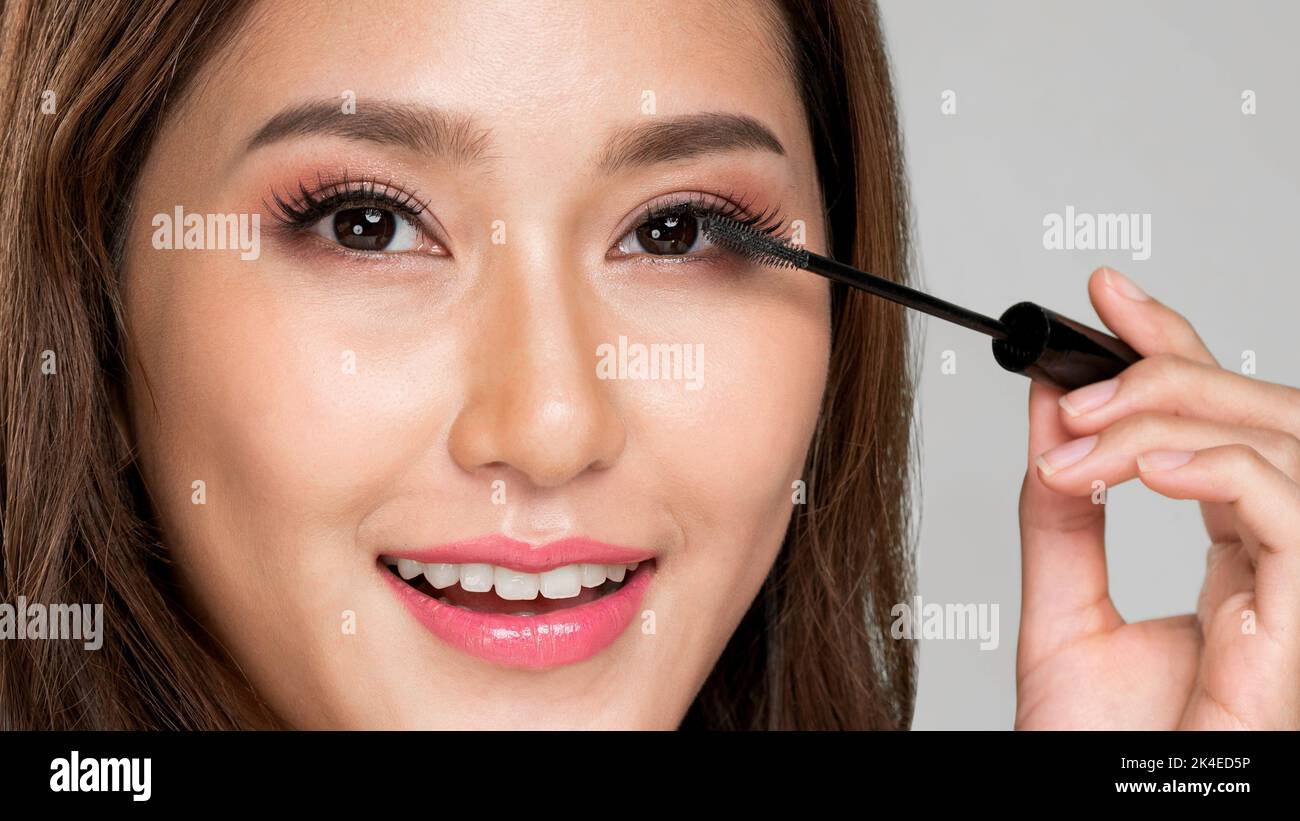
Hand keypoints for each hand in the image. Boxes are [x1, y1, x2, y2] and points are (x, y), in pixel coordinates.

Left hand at [1014, 267, 1299, 728]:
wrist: (1095, 805)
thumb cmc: (1095, 747)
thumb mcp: (1060, 608)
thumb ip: (1061, 513)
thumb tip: (1048, 415)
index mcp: (1232, 557)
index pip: (1224, 423)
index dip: (1176, 349)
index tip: (1107, 298)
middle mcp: (1276, 566)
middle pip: (1266, 420)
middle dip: (1168, 370)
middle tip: (1076, 373)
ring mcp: (1297, 595)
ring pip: (1286, 450)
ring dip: (1174, 420)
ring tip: (1085, 438)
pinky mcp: (1298, 633)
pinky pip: (1293, 519)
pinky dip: (1224, 472)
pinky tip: (1149, 469)